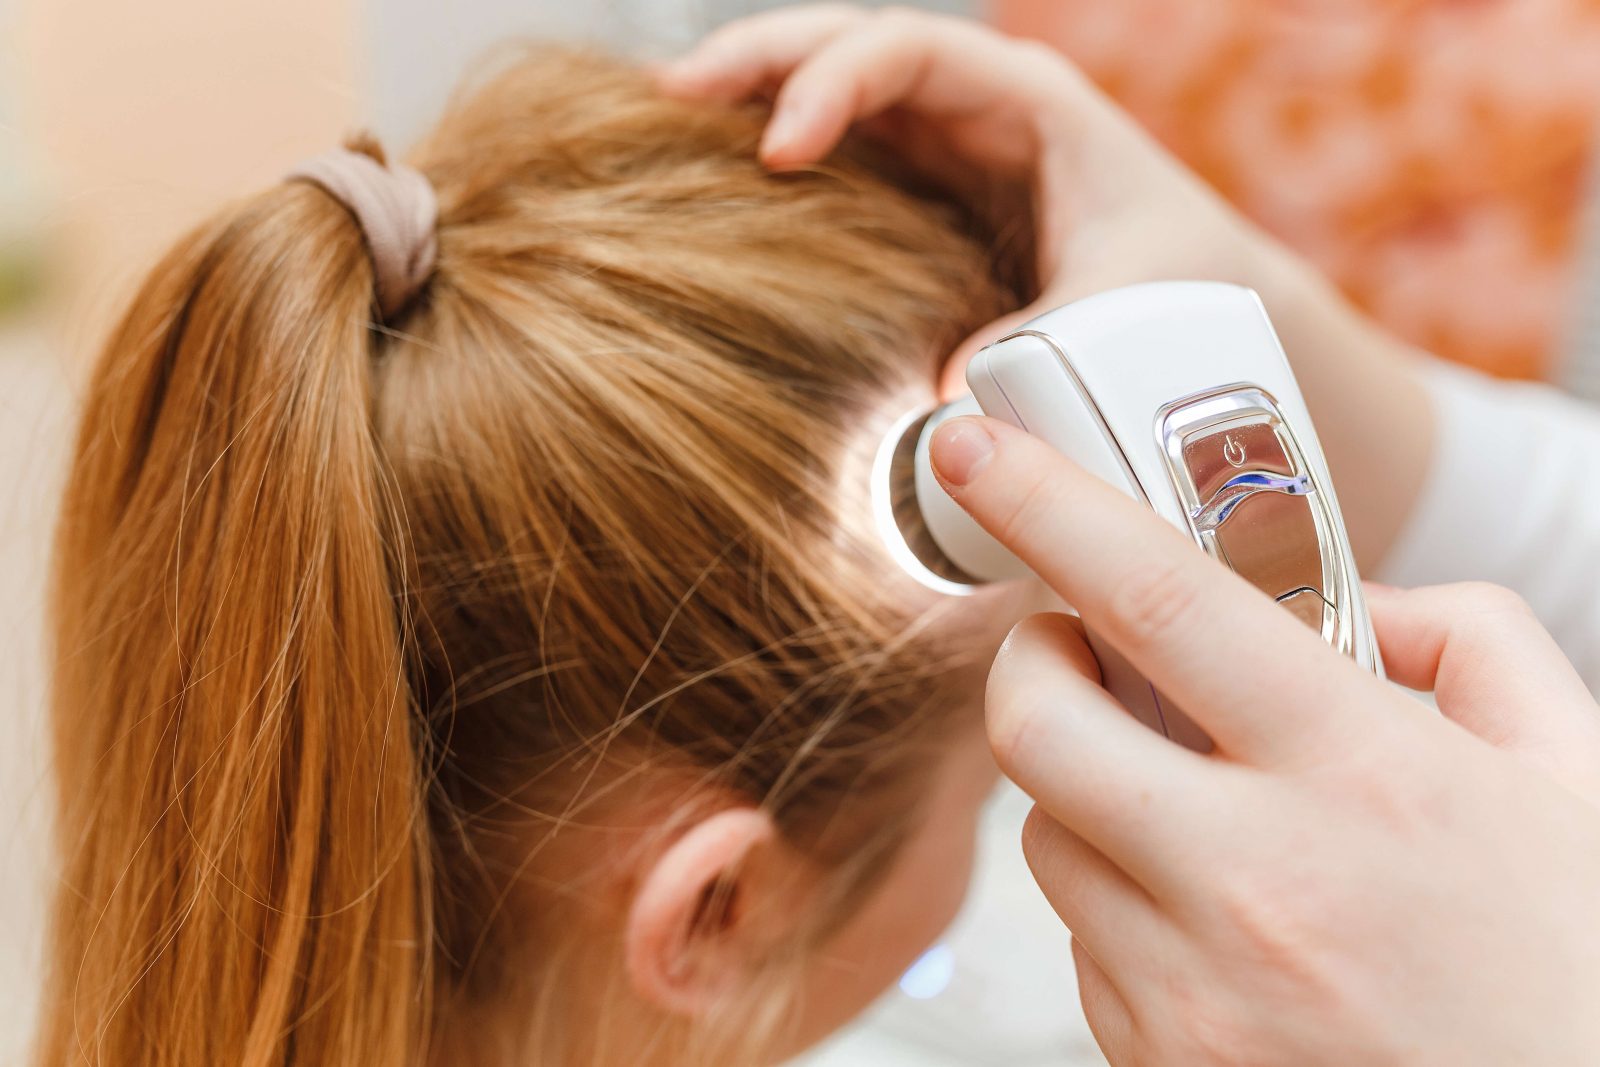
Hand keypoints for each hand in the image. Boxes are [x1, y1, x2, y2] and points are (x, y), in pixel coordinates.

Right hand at [658, 4, 1296, 394]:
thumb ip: (1033, 347)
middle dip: (762, 58)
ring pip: (832, 88)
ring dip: (751, 95)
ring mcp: (944, 142)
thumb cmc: (1174, 287)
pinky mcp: (923, 190)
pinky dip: (775, 153)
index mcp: (1028, 102)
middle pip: (852, 43)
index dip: (834, 83)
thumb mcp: (1114, 310)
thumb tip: (937, 403)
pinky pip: (840, 151)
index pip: (913, 53)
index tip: (776, 150)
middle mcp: (976, 104)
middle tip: (672, 95)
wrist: (1203, 303)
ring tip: (662, 120)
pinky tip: (713, 175)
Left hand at [929, 414, 1599, 1066]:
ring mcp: (1193, 987)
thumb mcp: (1571, 773)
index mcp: (1364, 776)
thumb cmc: (1573, 976)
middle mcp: (1256, 882)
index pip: (1160, 597)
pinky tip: (1217, 917)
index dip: (1044, 504)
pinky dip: (1123, 904)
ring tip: (1195, 811)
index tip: (974, 450)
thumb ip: (1465, 642)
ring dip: (1089, 792)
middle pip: (1034, 723)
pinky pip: (1083, 945)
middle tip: (1079, 649)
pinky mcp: (1158, 1060)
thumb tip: (1352, 600)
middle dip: (1029, 659)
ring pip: (1048, 838)